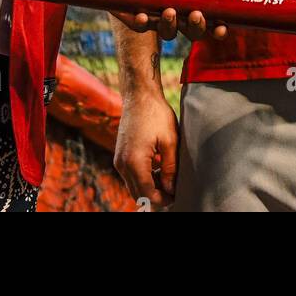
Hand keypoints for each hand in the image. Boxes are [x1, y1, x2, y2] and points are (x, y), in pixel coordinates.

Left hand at [109, 0, 228, 41]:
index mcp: (189, 4)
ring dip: (171, 25)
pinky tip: (142, 14)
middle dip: (197, 28)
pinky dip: (143, 22)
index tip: (222, 27)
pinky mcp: (137, 21)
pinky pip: (143, 27)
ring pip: (169, 34)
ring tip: (169, 11)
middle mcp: (176, 16)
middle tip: (196, 15)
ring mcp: (157, 20)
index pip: (209, 22)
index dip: (217, 29)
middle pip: (192, 33)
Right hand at [114, 90, 180, 208]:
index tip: (176, 197)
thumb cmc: (156, 114)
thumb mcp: (170, 141)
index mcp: (134, 161)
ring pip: (132, 186)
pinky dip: (142, 178)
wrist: (139, 95)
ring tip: (167, 179)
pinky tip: (157, 170)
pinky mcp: (119, 155)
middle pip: (137, 194)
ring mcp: (118, 159)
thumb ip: (170, 169)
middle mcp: (122, 164)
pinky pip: (130, 175)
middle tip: (173, 192)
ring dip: (148, 188)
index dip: (162, 200)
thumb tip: (170, 189)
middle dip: (155, 197)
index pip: (147, 194)